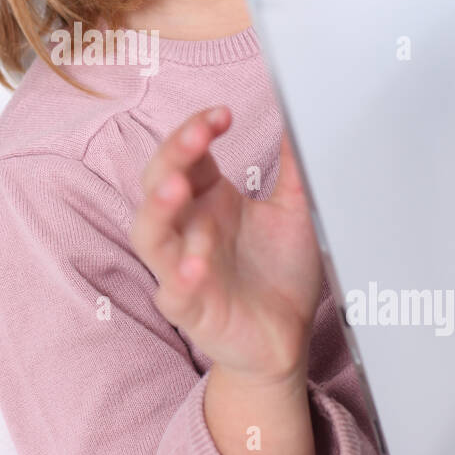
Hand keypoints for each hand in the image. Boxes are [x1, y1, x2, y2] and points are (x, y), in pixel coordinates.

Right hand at [130, 107, 322, 384]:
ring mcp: (181, 267)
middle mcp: (189, 227)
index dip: (196, 129)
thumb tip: (304, 115)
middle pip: (158, 181)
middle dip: (173, 155)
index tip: (223, 114)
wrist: (285, 339)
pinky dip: (180, 277)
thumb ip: (296, 165)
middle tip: (198, 135)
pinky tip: (196, 265)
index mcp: (209, 198)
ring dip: (158, 209)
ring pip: (149, 233)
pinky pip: (173, 292)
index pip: (187, 153)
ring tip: (176, 189)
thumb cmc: (280, 275)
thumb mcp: (297, 211)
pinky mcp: (189, 309)